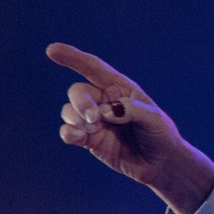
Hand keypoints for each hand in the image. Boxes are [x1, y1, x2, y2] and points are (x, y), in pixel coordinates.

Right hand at [47, 43, 213, 213]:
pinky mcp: (90, 140)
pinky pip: (69, 132)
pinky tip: (79, 137)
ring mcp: (94, 121)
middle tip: (96, 118)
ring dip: (77, 119)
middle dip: (81, 102)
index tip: (52, 50)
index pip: (93, 68)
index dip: (73, 58)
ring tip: (95, 130)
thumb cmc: (161, 134)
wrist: (161, 163)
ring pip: (69, 111)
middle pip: (77, 92)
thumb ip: (131, 110)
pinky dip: (69, 132)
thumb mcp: (154, 118)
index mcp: (120, 88)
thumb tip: (105, 111)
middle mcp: (104, 101)